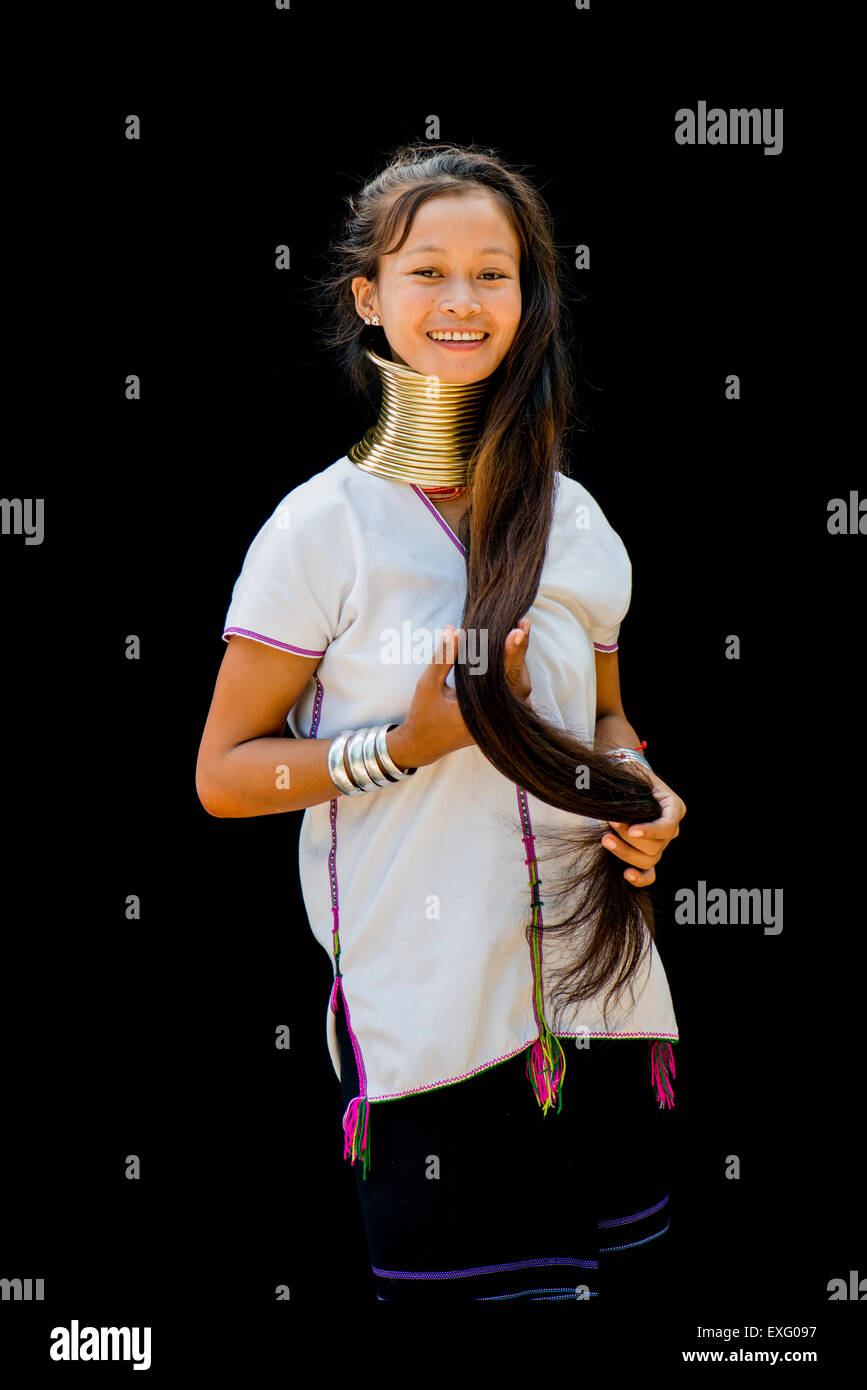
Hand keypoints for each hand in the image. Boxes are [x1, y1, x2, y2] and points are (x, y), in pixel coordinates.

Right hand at [389, 620, 532, 768]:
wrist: (424, 743)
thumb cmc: (423, 714)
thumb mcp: (427, 684)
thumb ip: (443, 658)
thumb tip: (454, 630)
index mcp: (480, 711)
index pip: (501, 676)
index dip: (511, 651)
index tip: (517, 631)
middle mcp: (496, 716)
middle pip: (516, 677)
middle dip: (519, 648)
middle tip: (522, 622)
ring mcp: (503, 718)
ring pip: (519, 681)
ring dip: (517, 657)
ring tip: (516, 630)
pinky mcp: (504, 714)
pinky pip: (515, 687)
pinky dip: (513, 668)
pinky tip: (510, 649)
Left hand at [601, 772, 685, 887]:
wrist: (625, 781)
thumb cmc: (629, 776)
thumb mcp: (632, 775)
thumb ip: (629, 787)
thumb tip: (611, 803)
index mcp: (673, 807)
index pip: (666, 826)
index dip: (650, 830)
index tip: (632, 830)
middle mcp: (670, 829)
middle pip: (655, 846)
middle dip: (629, 838)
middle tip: (610, 822)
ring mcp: (660, 844)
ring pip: (648, 860)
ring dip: (625, 852)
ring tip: (606, 839)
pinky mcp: (647, 855)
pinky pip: (649, 874)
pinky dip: (640, 877)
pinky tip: (627, 874)